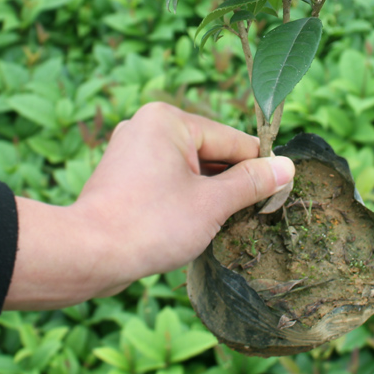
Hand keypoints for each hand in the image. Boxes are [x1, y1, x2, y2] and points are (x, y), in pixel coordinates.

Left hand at [3, 102, 294, 309]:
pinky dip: (184, 196)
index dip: (257, 168)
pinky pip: (167, 176)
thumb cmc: (150, 225)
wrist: (86, 254)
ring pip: (188, 166)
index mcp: (169, 119)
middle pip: (209, 151)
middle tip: (251, 215)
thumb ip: (251, 183)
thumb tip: (287, 167)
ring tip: (222, 223)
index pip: (231, 140)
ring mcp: (132, 148)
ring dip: (208, 192)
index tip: (279, 193)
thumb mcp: (212, 204)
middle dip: (229, 182)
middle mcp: (148, 124)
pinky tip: (193, 223)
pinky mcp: (122, 172)